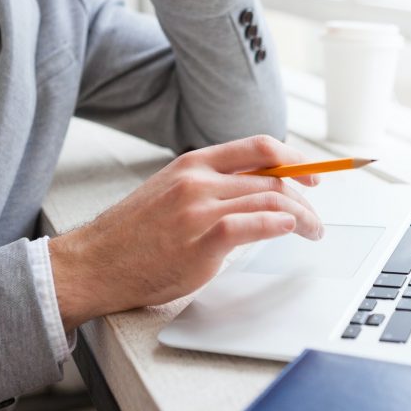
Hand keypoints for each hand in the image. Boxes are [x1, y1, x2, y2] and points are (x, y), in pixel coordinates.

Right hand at [49, 136, 322, 330]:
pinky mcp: (202, 241)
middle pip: (273, 177)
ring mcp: (200, 209)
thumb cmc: (132, 235)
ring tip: (312, 232)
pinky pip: (254, 224)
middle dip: (305, 197)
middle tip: (315, 217)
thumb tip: (256, 189)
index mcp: (194, 163)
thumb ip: (209, 186)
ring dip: (301, 217)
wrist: (94, 263)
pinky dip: (280, 225)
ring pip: (271, 199)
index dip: (295, 158)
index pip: (258, 147)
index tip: (313, 174)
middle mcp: (199, 180)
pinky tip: (290, 231)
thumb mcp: (169, 192)